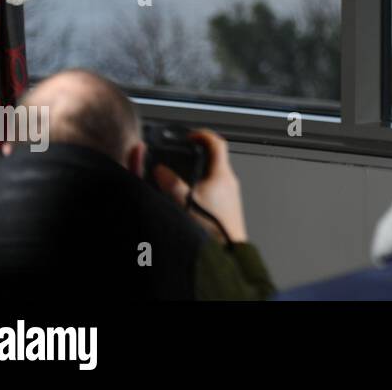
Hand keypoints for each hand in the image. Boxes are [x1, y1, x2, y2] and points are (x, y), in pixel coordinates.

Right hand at [153, 129, 248, 243]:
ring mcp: (231, 197)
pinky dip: (201, 189)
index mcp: (222, 176)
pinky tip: (189, 201)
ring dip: (197, 174)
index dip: (202, 135)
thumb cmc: (211, 230)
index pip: (216, 143)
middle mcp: (230, 184)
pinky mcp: (228, 210)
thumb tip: (160, 171)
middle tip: (182, 155)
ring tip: (180, 179)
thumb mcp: (184, 202)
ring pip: (213, 177)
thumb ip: (170, 184)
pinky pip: (214, 192)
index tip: (189, 135)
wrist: (226, 255)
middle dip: (196, 156)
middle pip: (215, 160)